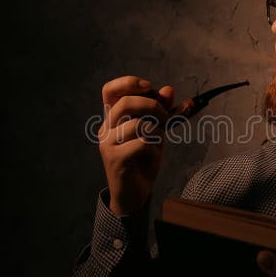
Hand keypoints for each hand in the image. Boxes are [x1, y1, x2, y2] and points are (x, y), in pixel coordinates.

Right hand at [98, 75, 174, 215]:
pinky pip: (141, 143)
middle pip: (125, 103)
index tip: (149, 87)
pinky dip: (154, 148)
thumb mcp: (156, 132)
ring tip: (158, 142)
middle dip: (152, 105)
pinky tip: (152, 156)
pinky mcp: (115, 159)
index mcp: (112, 118)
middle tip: (165, 118)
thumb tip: (169, 89)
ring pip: (137, 124)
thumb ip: (162, 111)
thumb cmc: (143, 160)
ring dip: (157, 131)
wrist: (134, 194)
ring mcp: (108, 144)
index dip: (128, 82)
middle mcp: (106, 128)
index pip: (110, 90)